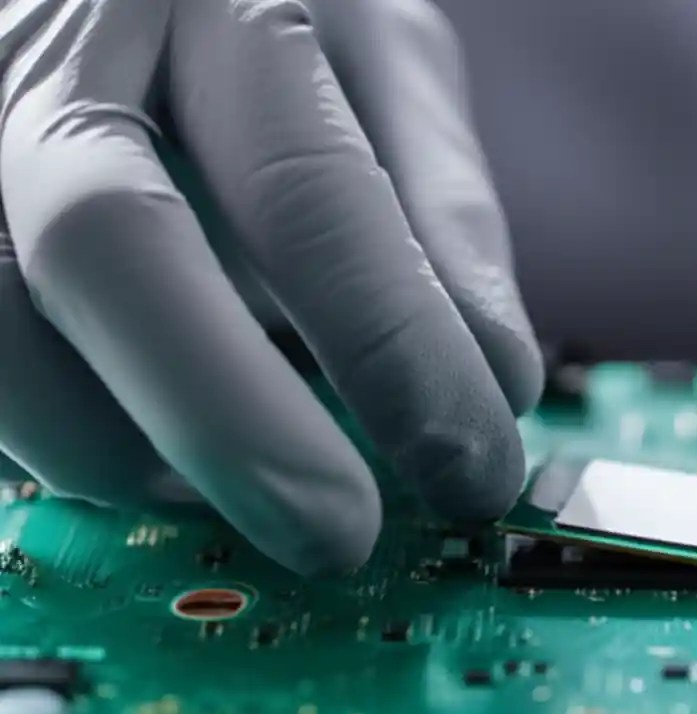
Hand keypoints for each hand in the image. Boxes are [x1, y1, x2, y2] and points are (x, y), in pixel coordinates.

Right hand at [0, 0, 541, 573]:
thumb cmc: (273, 10)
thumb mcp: (388, 58)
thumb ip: (442, 199)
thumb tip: (499, 376)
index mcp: (212, 1)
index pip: (302, 189)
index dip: (391, 345)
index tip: (470, 459)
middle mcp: (57, 57)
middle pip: (103, 245)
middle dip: (235, 422)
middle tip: (342, 536)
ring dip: (128, 448)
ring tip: (245, 485)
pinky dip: (68, 434)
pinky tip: (155, 446)